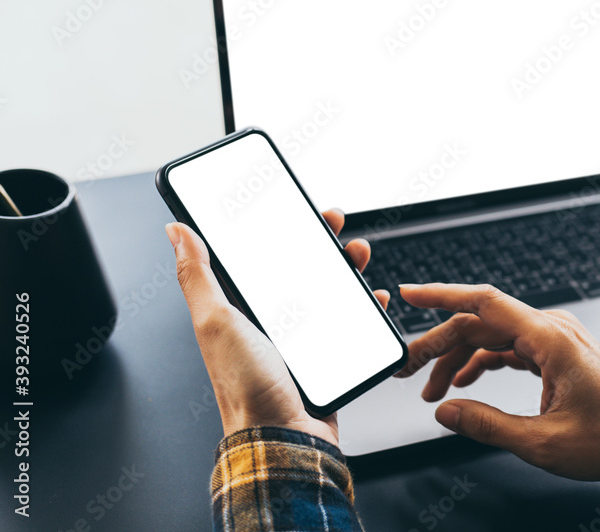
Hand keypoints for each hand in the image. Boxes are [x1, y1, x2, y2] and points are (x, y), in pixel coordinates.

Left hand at [166, 209, 389, 446]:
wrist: (284, 438)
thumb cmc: (244, 388)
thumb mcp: (215, 322)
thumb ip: (197, 276)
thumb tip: (176, 232)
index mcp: (241, 309)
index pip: (261, 257)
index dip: (279, 228)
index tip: (295, 208)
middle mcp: (272, 322)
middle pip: (302, 268)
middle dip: (321, 241)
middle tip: (333, 224)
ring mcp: (303, 339)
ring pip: (332, 291)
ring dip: (349, 267)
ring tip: (358, 254)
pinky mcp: (330, 357)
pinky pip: (355, 324)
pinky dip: (368, 307)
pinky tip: (375, 297)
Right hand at [397, 284, 599, 480]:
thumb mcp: (544, 441)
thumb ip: (487, 425)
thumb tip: (446, 411)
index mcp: (550, 339)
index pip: (484, 302)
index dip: (441, 296)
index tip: (409, 294)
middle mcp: (552, 330)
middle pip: (480, 323)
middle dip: (438, 344)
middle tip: (406, 370)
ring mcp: (556, 340)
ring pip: (493, 337)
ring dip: (459, 359)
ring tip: (432, 390)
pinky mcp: (559, 354)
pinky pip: (511, 348)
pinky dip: (483, 362)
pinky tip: (466, 383)